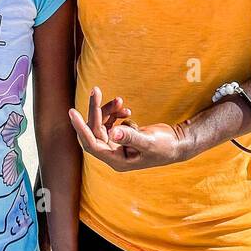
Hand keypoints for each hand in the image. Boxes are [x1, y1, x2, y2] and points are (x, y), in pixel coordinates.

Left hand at [68, 86, 188, 170]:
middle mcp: (113, 154)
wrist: (178, 143)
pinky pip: (110, 123)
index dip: (81, 128)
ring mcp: (116, 145)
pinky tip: (127, 111)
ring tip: (121, 101)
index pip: (91, 144)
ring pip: (102, 124)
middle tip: (96, 90)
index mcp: (116, 160)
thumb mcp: (149, 142)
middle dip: (95, 111)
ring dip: (108, 110)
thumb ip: (131, 137)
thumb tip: (114, 132)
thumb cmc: (166, 146)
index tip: (72, 112)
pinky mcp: (120, 137)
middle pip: (94, 130)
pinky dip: (116, 114)